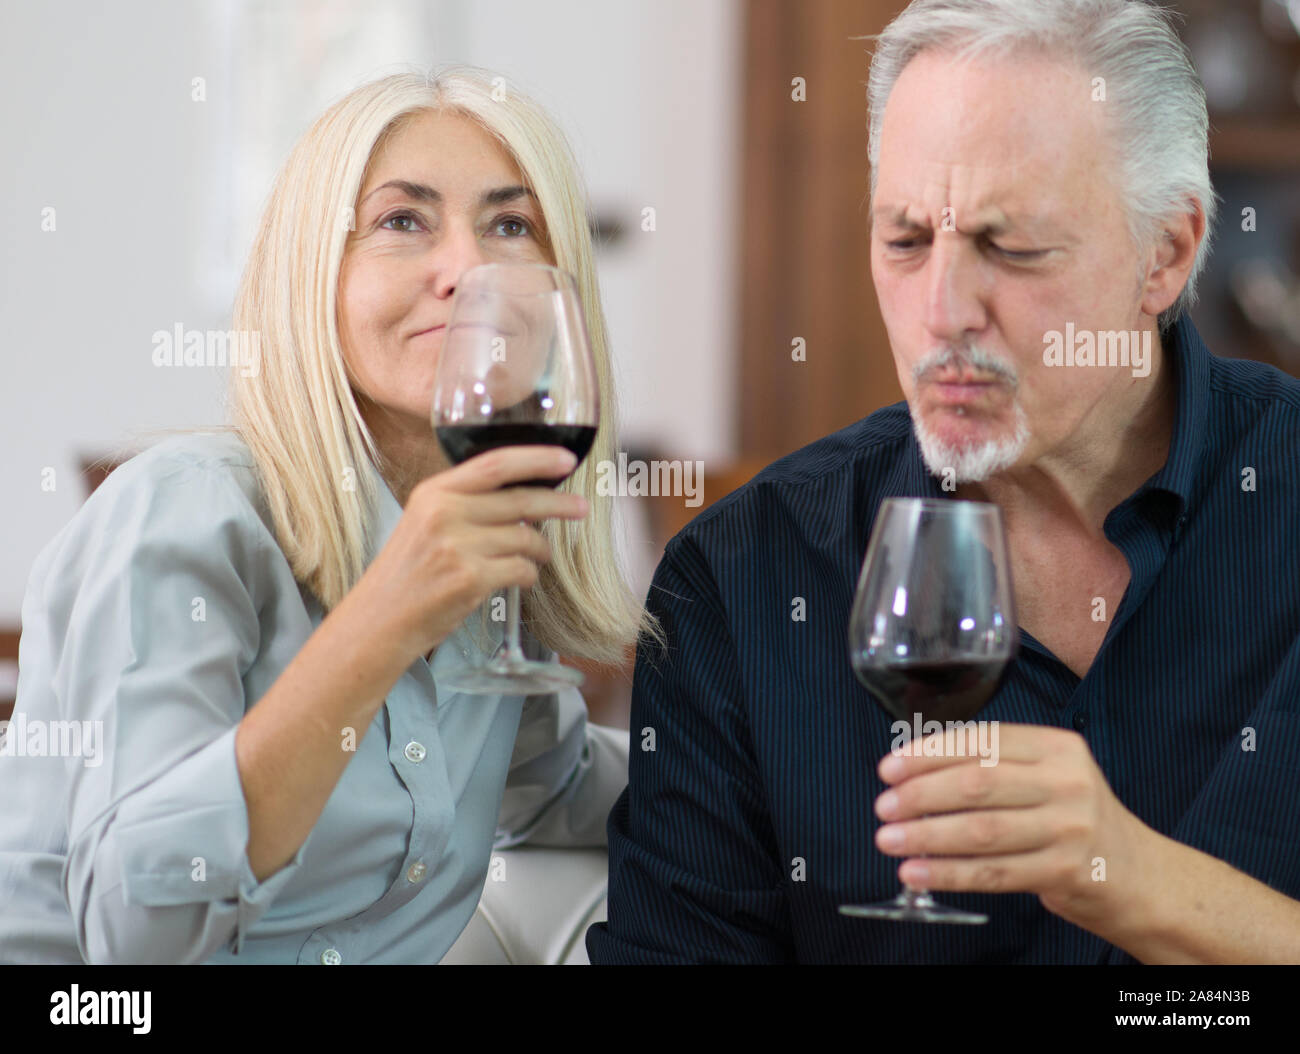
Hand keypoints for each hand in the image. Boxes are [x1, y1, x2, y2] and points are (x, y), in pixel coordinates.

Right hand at [357, 445, 587, 662]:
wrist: (380, 620)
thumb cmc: (407, 574)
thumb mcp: (425, 523)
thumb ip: (465, 504)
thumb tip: (523, 496)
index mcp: (434, 492)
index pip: (495, 464)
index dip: (536, 459)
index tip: (565, 460)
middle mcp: (445, 514)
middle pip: (519, 500)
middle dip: (558, 504)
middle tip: (580, 507)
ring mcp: (457, 547)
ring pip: (525, 539)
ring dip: (540, 550)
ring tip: (537, 556)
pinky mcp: (470, 579)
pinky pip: (520, 569)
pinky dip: (528, 575)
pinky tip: (521, 578)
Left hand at [873, 724, 1157, 933]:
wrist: (1135, 873)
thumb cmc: (1072, 817)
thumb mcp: (1047, 775)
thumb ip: (994, 765)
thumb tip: (913, 771)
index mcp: (1057, 747)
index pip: (983, 741)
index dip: (930, 754)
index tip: (890, 768)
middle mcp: (1067, 782)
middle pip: (978, 784)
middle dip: (921, 794)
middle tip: (884, 805)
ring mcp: (1069, 829)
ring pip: (981, 831)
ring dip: (926, 836)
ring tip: (888, 839)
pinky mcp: (1065, 872)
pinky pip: (993, 873)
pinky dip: (947, 873)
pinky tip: (915, 872)